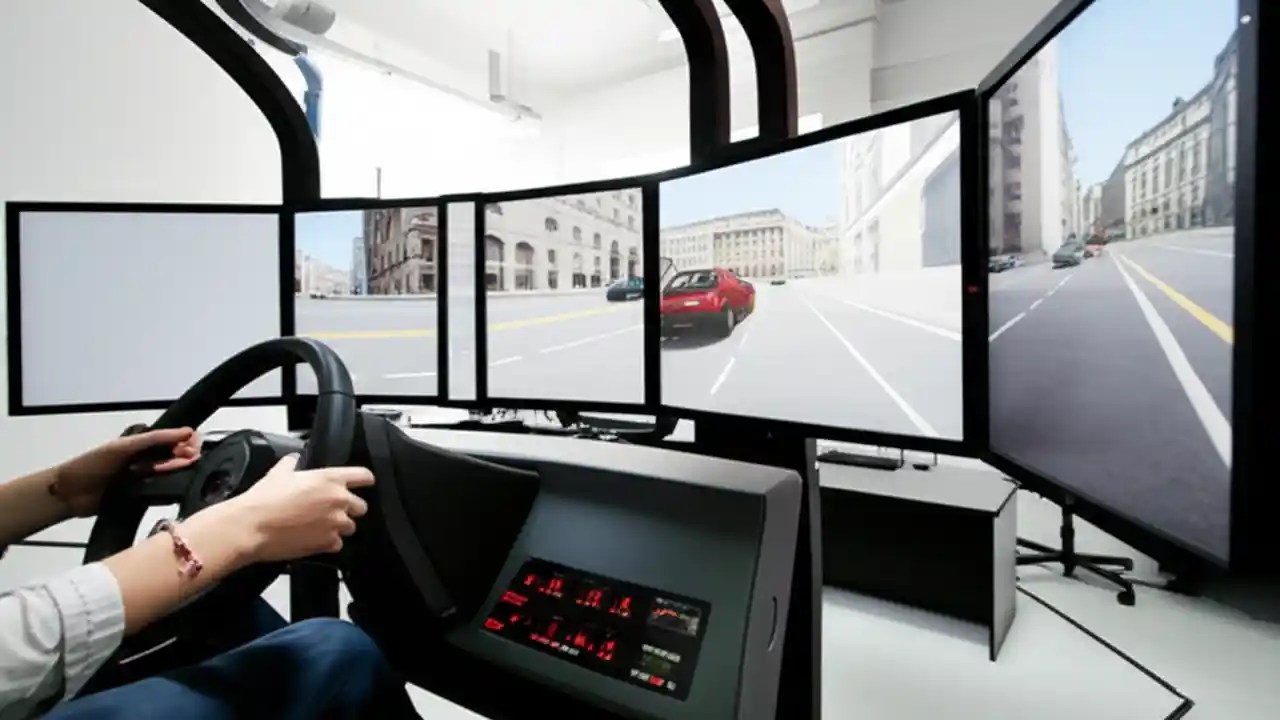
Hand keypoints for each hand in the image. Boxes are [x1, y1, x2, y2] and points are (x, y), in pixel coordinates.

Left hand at [54, 427, 201, 517]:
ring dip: (179, 467)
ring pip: (167, 471)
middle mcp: (141, 459)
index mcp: (137, 444)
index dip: (183, 438)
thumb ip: (154, 439)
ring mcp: (140, 478)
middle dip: (184, 453)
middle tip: (195, 456)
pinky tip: (182, 482)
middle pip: (170, 454)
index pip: (167, 438)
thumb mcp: (124, 447)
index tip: (195, 442)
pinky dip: (170, 485)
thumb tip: (188, 431)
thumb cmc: (93, 464)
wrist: (69, 493)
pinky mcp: (139, 495)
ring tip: (193, 465)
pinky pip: (159, 488)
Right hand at [220, 454, 374, 563]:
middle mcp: (338, 500)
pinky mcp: (327, 543)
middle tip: (332, 510)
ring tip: (319, 526)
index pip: (364, 476)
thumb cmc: (263, 501)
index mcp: (330, 479)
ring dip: (339, 526)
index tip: (365, 483)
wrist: (251, 527)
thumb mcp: (278, 473)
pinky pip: (338, 544)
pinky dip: (329, 543)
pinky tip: (314, 539)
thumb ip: (291, 464)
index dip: (365, 480)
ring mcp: (335, 523)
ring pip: (350, 527)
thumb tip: (293, 459)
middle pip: (361, 506)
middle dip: (350, 508)